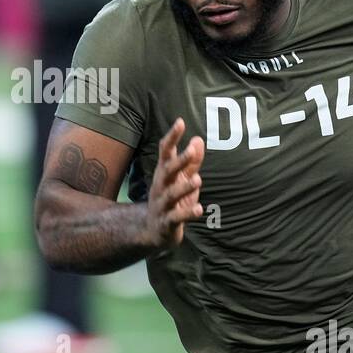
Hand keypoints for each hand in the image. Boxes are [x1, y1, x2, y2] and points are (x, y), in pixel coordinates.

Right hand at [144, 117, 204, 248]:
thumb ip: (191, 162)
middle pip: (167, 171)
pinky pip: (176, 218)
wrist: (153, 230)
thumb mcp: (182, 179)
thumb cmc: (172, 200)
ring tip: (198, 179)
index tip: (180, 122)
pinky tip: (199, 209)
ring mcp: (162, 205)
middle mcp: (161, 186)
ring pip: (172, 195)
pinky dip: (187, 213)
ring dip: (184, 187)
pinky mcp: (166, 223)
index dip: (172, 137)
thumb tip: (198, 139)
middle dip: (178, 161)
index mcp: (164, 173)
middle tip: (190, 151)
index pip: (165, 152)